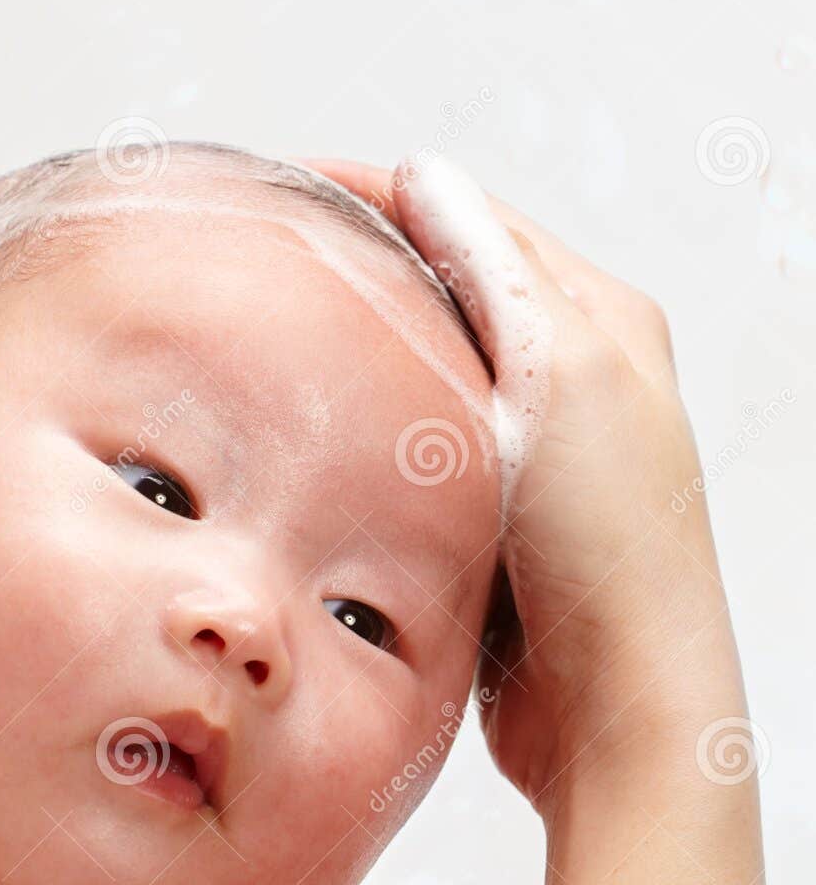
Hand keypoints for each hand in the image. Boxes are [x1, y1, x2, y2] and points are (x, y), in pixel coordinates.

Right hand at [304, 158, 740, 811]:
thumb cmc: (608, 548)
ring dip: (365, 347)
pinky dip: (371, 427)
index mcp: (603, 322)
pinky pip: (418, 444)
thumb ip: (493, 271)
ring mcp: (532, 449)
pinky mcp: (495, 514)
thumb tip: (427, 178)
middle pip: (451, 289)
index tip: (289, 183)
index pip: (476, 222)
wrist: (615, 706)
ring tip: (278, 328)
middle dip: (366, 263)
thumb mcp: (559, 376)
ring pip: (429, 367)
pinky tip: (320, 429)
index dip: (381, 193)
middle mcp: (575, 377)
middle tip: (270, 253)